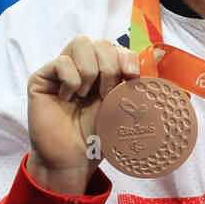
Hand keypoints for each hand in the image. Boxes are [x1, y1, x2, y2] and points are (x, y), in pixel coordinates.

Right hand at [26, 39, 162, 194]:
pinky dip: (70, 80)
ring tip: (85, 96)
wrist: (73, 161)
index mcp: (103, 73)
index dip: (126, 56)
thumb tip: (162, 52)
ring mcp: (62, 70)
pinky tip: (67, 98)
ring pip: (80, 44)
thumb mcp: (123, 109)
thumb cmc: (97, 139)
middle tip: (106, 95)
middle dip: (109, 67)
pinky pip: (61, 62)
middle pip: (100, 43)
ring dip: (90, 71)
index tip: (132, 76)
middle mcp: (83, 67)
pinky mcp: (43, 78)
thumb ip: (137, 82)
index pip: (116, 47)